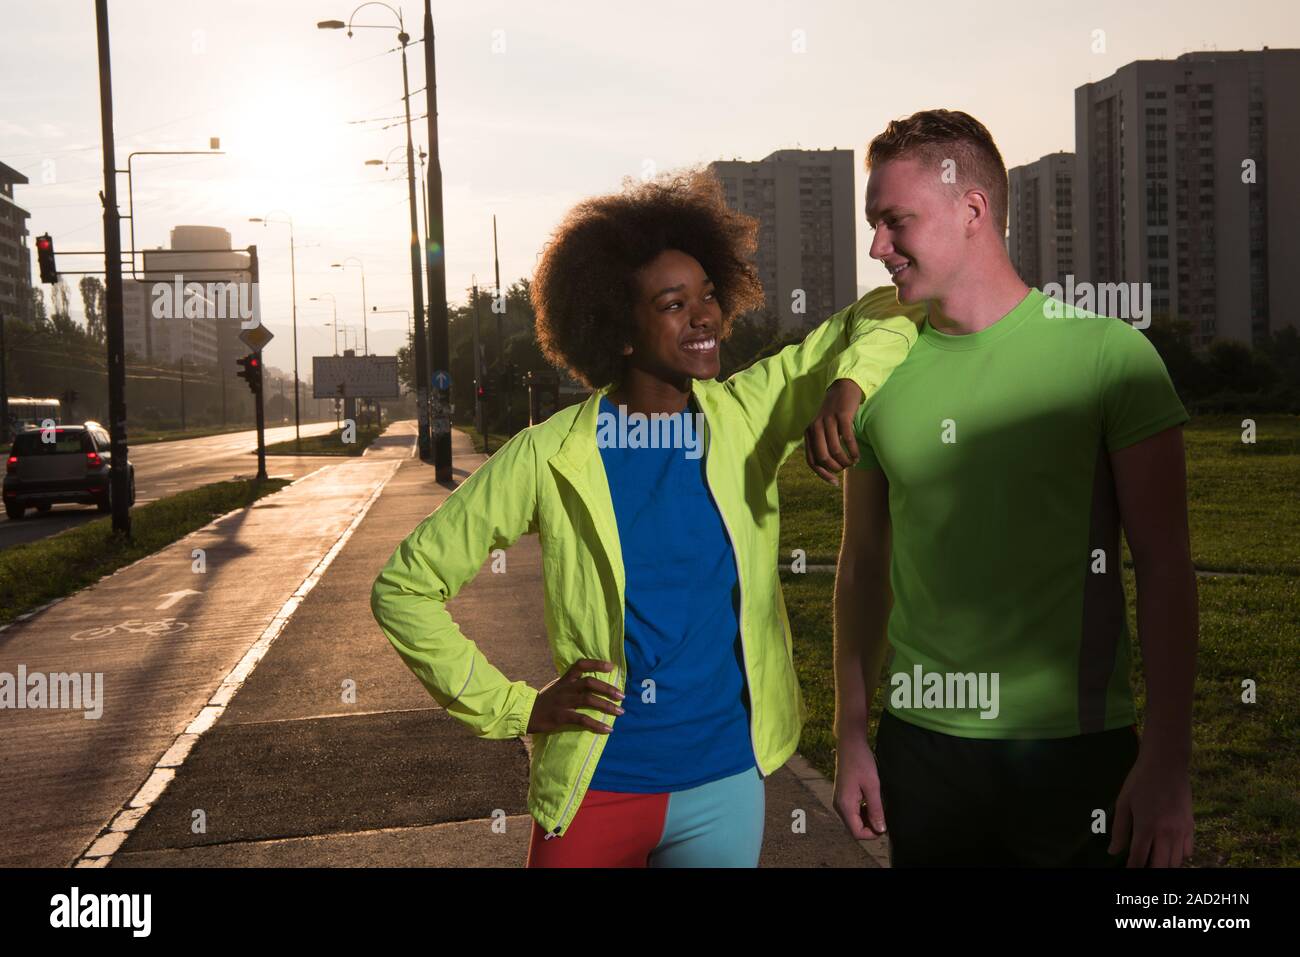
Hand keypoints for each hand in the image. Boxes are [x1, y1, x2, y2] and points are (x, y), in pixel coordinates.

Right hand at [526, 658, 623, 734]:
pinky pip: (582, 719)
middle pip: (589, 683)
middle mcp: (565, 688)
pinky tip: (608, 729)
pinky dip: (597, 724)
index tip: (611, 666)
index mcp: (565, 680)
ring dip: (607, 706)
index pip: (580, 665)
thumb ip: (571, 684)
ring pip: (588, 700)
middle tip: (622, 696)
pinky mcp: (561, 716)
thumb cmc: (544, 702)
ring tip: (620, 712)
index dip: (596, 663)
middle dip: (608, 688)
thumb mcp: (556, 688)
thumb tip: (590, 682)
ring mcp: (563, 702)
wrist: (526, 714)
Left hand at [804, 379, 863, 485]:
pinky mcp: (842, 416)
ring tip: (852, 462)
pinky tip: (857, 456)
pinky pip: (848, 439)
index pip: (812, 461)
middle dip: (835, 468)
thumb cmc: (834, 414)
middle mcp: (815, 427)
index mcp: (809, 433)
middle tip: (844, 468)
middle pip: (823, 458)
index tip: (834, 482)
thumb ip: (822, 445)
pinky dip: (853, 451)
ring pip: (835, 450)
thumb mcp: (823, 429)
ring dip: (845, 461)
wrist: (843, 388)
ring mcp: (828, 421)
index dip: (822, 474)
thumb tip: (829, 470)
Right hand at [833, 736, 886, 839]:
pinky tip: (871, 801)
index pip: (857, 833)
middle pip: (854, 829)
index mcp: (845, 805)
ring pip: (854, 821)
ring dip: (867, 819)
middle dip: (870, 827)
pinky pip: (852, 812)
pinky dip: (863, 812)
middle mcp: (839, 806)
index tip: (885, 824)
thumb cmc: (861, 762)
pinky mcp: (842, 796)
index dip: (872, 833)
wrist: (850, 744)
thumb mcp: (873, 786)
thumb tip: (881, 829)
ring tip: (879, 807)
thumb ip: (876, 809)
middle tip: (883, 814)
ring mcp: (839, 801)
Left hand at [1108, 746, 1193, 866]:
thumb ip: (1120, 830)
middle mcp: (1166, 833)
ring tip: (1155, 863)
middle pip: (1160, 865)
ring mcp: (1181, 830)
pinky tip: (1170, 852)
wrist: (1166, 764)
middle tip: (1142, 868)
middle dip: (1150, 870)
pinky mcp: (1191, 825)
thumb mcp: (1123, 802)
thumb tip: (1113, 851)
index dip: (1133, 868)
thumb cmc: (1140, 781)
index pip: (1139, 858)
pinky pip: (1188, 850)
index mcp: (1146, 827)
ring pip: (1176, 861)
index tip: (1129, 871)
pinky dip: (1180, 857)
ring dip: (1164, 865)